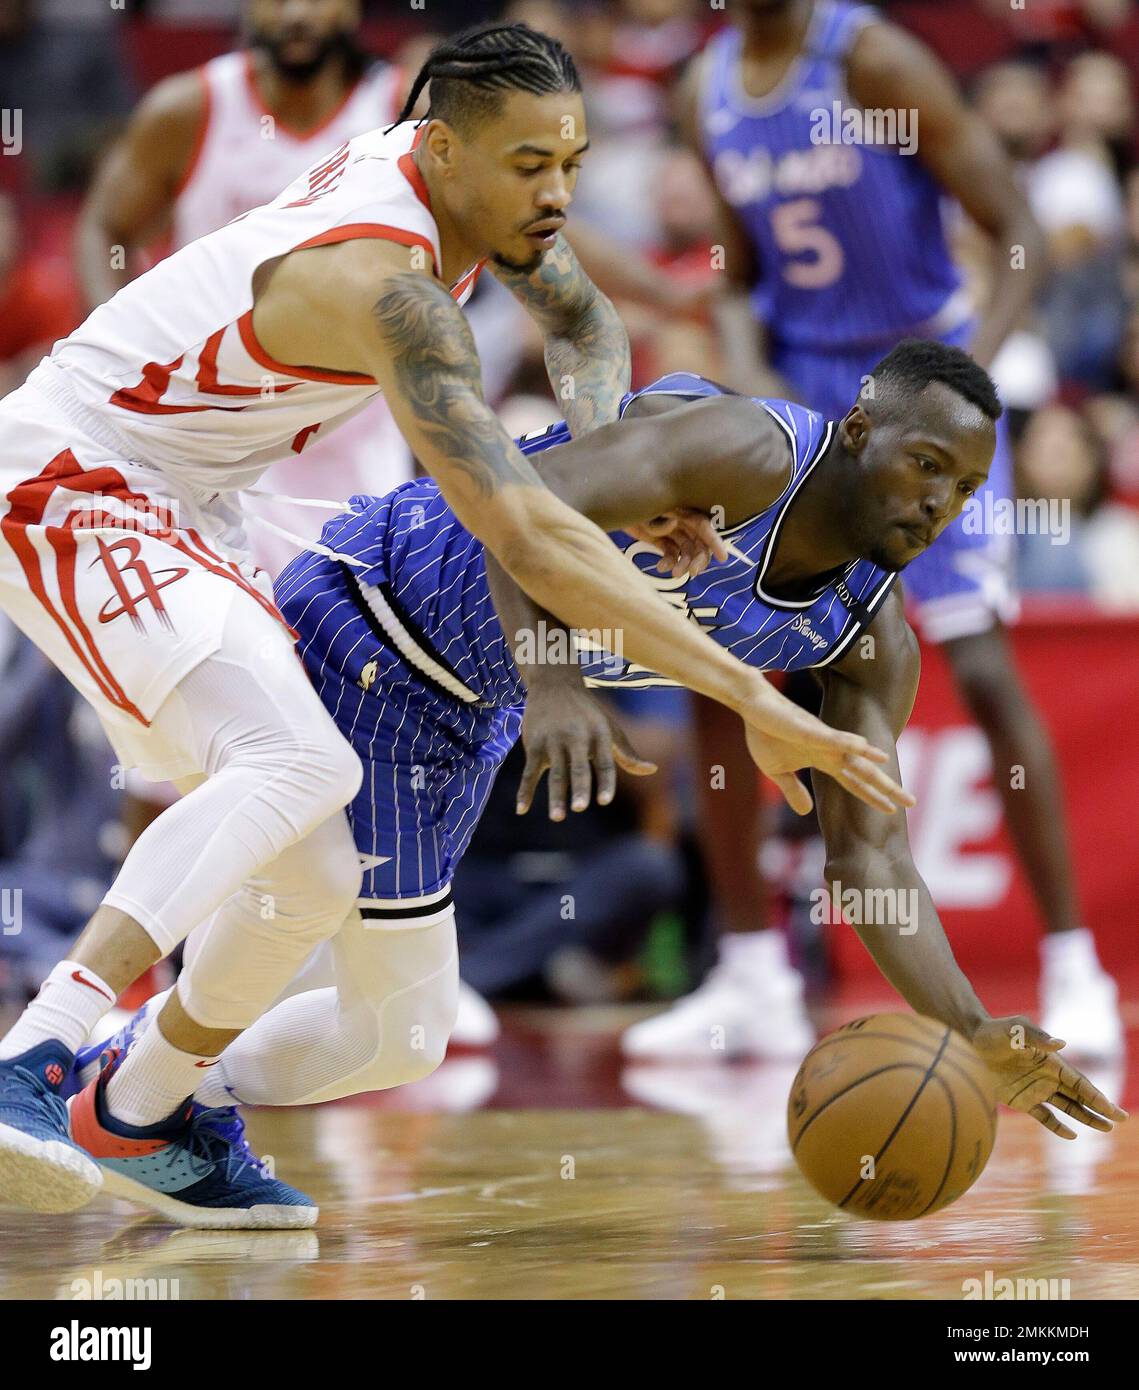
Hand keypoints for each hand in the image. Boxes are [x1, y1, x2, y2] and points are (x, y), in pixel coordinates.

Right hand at [516, 681, 656, 819]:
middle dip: (579, 787)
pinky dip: (525, 791)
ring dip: (555, 796)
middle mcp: (576, 737)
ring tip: (557, 818)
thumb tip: (652, 771)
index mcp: (599, 735)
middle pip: (578, 767)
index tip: (604, 801)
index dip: (605, 782)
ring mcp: (553, 740)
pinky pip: (529, 772)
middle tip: (580, 808)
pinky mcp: (534, 743)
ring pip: (555, 772)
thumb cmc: (587, 712)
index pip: (604, 762)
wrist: (554, 683)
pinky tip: (522, 810)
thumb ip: (627, 754)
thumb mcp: (610, 728)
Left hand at [627, 508, 727, 578]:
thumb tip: (673, 524)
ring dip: (684, 564)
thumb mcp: (648, 507)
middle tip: (693, 572)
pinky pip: (670, 554)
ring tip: (674, 574)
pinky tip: (661, 568)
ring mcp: (671, 531)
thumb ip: (660, 517)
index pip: (704, 526)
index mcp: (683, 508)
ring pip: (686, 551)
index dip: (715, 541)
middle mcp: (681, 521)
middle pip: (698, 542)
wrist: (614, 501)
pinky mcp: (660, 540)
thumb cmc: (633, 499)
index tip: (724, 558)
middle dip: (699, 559)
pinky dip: (669, 563)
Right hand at [740, 688, 915, 815]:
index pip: (854, 783)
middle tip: (912, 802)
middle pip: (864, 772)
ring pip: (854, 756)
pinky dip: (850, 743)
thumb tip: (806, 812)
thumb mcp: (777, 772)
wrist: (752, 705)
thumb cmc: (764, 733)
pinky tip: (867, 748)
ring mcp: (822, 739)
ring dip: (874, 766)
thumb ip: (793, 791)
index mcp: (823, 760)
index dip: (872, 797)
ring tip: (893, 778)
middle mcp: (830, 750)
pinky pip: (833, 737)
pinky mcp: (810, 729)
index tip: (892, 811)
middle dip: (887, 788)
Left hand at [970, 1016, 1127, 1138]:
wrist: (970, 1043)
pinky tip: (1072, 1135)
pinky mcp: (1022, 1101)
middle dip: (1101, 1107)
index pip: (1078, 1082)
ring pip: (1068, 1107)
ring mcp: (1036, 1090)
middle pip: (1080, 1096)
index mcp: (1051, 1061)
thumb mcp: (1015, 1030)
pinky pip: (1045, 1117)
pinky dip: (1057, 1126)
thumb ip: (1037, 1037)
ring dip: (1086, 1117)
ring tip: (1106, 1128)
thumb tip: (1061, 1044)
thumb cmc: (995, 1032)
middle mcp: (1048, 1077)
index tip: (1112, 1109)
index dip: (1095, 1095)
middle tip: (1121, 1119)